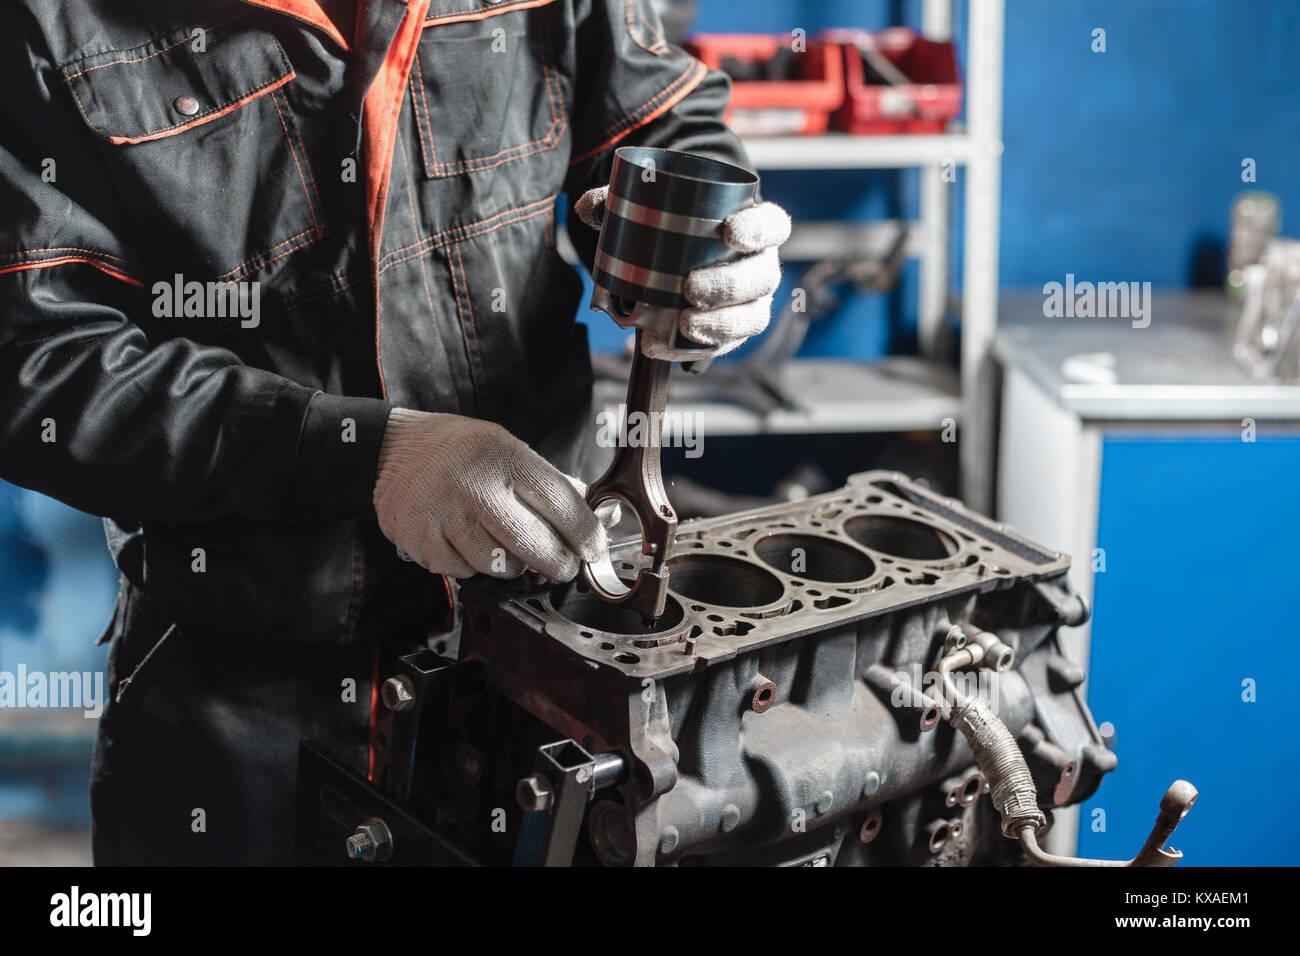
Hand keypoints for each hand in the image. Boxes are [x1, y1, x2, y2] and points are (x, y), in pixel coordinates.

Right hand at [373, 409, 606, 581]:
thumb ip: (549, 484)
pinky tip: (467, 541)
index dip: (586, 534)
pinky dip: (474, 565)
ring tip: (506, 545)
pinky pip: (464, 572)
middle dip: (558, 564)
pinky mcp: (419, 541)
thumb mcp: (508, 448)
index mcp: (502, 456)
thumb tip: (598, 520)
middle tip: (564, 567)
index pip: (561, 503)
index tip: (595, 549)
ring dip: (513, 565)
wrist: (393, 449)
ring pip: (498, 565)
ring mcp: (442, 515)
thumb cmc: (462, 451)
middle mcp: (472, 485)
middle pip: (533, 544)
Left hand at [576, 186, 790, 360]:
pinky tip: (659, 347)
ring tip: (684, 324)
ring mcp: (751, 304)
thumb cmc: (679, 228)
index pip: (772, 225)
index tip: (731, 231)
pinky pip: (719, 348)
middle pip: (761, 278)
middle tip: (691, 287)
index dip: (758, 229)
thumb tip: (589, 207)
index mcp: (755, 229)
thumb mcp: (654, 208)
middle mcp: (761, 267)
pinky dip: (688, 351)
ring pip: (750, 319)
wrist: (683, 262)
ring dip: (719, 325)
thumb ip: (624, 201)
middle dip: (729, 285)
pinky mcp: (730, 334)